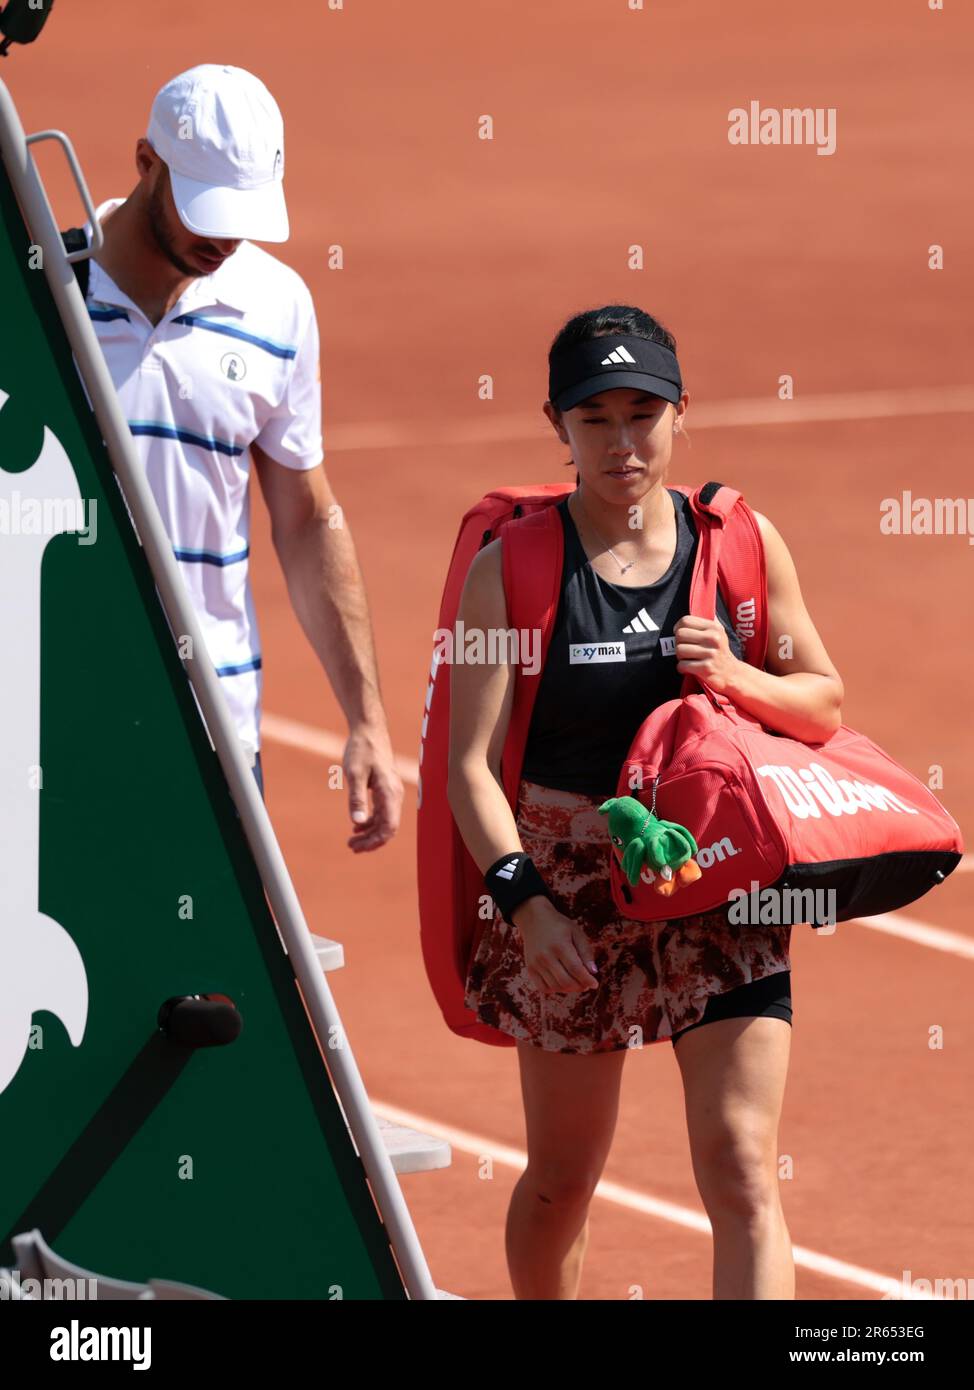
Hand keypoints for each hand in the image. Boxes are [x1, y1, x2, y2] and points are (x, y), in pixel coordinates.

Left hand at [342, 721, 403, 850]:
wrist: (369, 730)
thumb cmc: (362, 749)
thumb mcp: (354, 774)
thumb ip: (357, 798)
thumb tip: (357, 822)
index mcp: (390, 793)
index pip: (389, 827)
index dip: (375, 841)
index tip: (357, 847)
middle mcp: (394, 795)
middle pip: (388, 828)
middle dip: (371, 841)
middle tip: (351, 847)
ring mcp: (392, 792)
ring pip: (385, 822)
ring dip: (370, 834)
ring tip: (352, 841)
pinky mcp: (386, 789)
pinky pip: (382, 812)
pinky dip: (371, 822)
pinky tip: (357, 825)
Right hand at [511, 896, 598, 993]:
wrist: (534, 920)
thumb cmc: (560, 926)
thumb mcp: (576, 933)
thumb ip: (586, 952)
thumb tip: (594, 972)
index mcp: (560, 945)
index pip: (575, 969)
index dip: (587, 979)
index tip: (595, 984)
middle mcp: (546, 956)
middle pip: (565, 981)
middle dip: (580, 986)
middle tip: (586, 984)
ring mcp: (536, 963)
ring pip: (555, 986)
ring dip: (569, 989)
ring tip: (576, 983)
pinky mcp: (530, 968)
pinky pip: (544, 988)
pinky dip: (555, 989)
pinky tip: (562, 983)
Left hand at [674, 614, 740, 692]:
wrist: (731, 674)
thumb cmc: (719, 652)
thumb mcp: (718, 633)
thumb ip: (705, 623)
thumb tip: (690, 612)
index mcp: (714, 628)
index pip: (686, 620)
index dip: (678, 628)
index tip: (682, 636)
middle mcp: (713, 638)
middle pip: (680, 634)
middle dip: (678, 643)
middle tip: (685, 649)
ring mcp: (710, 653)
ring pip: (679, 650)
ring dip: (680, 657)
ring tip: (688, 659)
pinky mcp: (706, 668)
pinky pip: (682, 665)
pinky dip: (681, 668)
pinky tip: (688, 668)